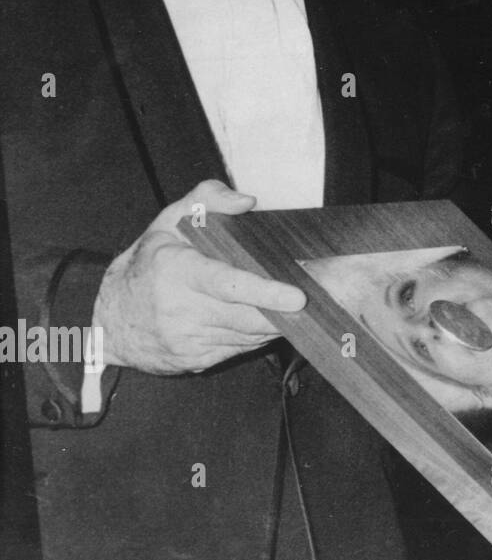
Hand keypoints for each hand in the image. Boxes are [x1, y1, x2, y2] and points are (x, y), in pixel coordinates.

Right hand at [93, 179, 305, 374]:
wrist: (108, 320)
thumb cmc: (147, 264)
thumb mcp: (168, 221)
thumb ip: (207, 198)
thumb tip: (247, 203)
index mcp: (177, 272)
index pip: (227, 285)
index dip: (265, 292)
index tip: (296, 296)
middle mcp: (181, 311)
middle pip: (248, 316)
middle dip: (284, 312)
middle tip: (314, 301)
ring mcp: (188, 340)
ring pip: (249, 335)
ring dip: (275, 323)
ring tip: (293, 307)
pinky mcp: (196, 360)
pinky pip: (241, 348)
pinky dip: (258, 334)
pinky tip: (265, 319)